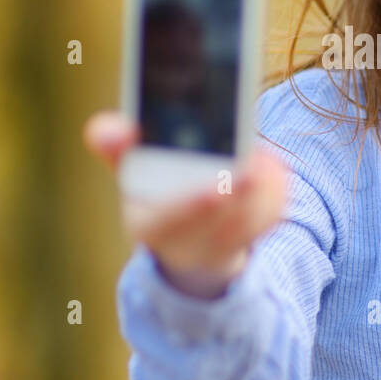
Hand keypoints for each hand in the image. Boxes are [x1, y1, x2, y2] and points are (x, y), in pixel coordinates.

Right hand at [83, 111, 289, 298]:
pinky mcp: (247, 242)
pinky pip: (267, 224)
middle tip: (253, 170)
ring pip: (246, 228)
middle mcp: (182, 246)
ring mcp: (216, 250)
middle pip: (212, 231)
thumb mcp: (130, 166)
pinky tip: (277, 168)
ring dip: (260, 194)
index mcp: (147, 225)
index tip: (217, 186)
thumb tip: (103, 129)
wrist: (185, 230)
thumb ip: (118, 146)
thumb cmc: (155, 187)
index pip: (167, 222)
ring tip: (266, 159)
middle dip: (235, 200)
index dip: (192, 206)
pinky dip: (275, 196)